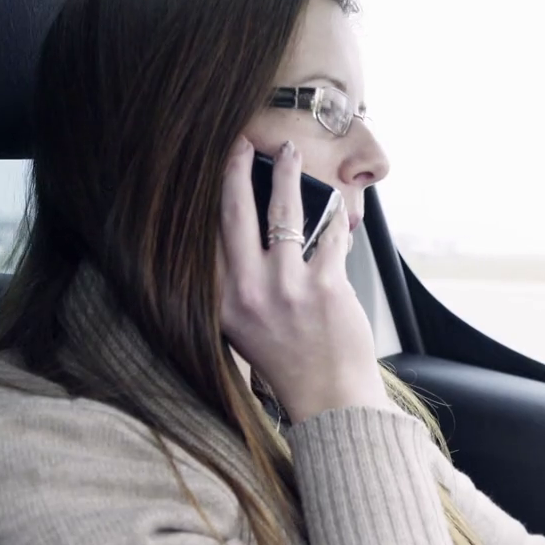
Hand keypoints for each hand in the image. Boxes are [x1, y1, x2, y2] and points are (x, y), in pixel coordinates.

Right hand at [219, 137, 388, 421]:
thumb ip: (239, 287)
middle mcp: (248, 292)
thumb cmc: (292, 365)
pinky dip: (335, 218)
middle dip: (236, 169)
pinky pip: (329, 235)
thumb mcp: (246, 329)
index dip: (206, 198)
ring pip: (284, 212)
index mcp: (223, 302)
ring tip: (291, 154)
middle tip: (242, 143)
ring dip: (288, 175)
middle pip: (233, 213)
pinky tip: (338, 207)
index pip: (206, 237)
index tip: (208, 169)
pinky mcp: (325, 287)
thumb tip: (249, 234)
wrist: (331, 401)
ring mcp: (287, 287)